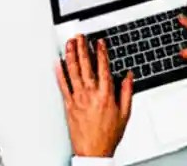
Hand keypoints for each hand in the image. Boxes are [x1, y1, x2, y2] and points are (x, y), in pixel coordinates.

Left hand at [55, 35, 132, 157]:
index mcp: (106, 94)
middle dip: (83, 48)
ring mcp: (78, 98)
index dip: (101, 52)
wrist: (94, 151)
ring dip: (70, 55)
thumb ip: (126, 92)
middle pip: (86, 65)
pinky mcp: (68, 104)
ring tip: (69, 43)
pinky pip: (63, 85)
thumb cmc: (109, 134)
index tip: (99, 42)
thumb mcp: (125, 113)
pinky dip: (59, 72)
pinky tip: (58, 62)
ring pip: (73, 71)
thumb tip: (128, 76)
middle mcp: (91, 93)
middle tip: (80, 36)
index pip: (103, 67)